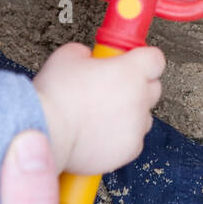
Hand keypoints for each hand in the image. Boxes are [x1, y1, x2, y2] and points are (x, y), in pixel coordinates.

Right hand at [34, 43, 164, 175]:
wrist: (46, 132)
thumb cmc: (55, 96)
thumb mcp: (67, 56)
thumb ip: (87, 53)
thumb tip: (89, 58)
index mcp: (130, 71)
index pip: (156, 59)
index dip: (143, 59)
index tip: (132, 61)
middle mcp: (140, 98)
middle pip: (154, 88)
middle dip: (137, 86)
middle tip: (112, 87)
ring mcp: (137, 125)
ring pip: (144, 115)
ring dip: (129, 113)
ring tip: (101, 114)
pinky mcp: (130, 149)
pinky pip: (133, 139)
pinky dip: (121, 137)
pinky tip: (99, 132)